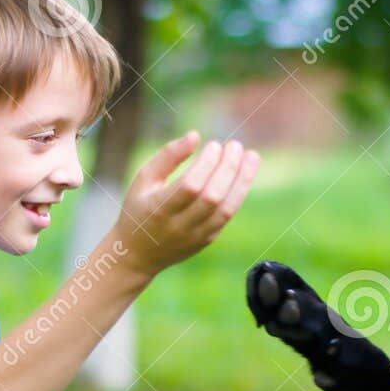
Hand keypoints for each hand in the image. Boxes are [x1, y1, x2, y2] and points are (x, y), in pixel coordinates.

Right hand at [111, 130, 259, 276]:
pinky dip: (238, 192)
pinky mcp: (207, 240)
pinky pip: (228, 215)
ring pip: (226, 209)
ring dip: (242, 180)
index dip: (206, 164)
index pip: (190, 186)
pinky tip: (244, 173)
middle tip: (235, 145)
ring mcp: (195, 236)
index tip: (214, 144)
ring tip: (251, 156)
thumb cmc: (140, 208)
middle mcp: (178, 226)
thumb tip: (195, 136)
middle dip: (228, 168)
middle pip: (212, 197)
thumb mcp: (144, 179)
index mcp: (159, 209)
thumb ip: (168, 156)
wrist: (138, 254)